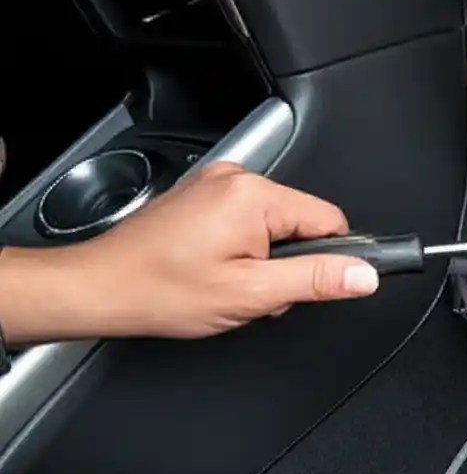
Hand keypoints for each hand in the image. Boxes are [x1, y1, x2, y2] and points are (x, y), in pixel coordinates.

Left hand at [0, 162, 377, 342]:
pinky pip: (247, 220)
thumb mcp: (250, 294)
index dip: (328, 258)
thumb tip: (363, 274)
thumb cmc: (158, 290)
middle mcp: (235, 179)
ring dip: (263, 259)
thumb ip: (315, 280)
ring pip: (275, 225)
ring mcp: (215, 184)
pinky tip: (213, 269)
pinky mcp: (202, 195)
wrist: (98, 289)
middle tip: (251, 289)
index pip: (330, 220)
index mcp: (253, 196)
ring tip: (225, 281)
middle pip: (301, 222)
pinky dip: (242, 249)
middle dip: (287, 263)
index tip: (315, 282)